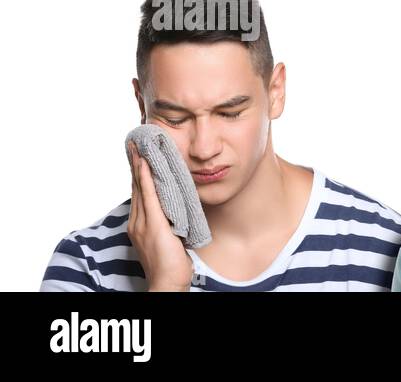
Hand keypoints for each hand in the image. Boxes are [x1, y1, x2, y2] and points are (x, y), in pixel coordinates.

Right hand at [126, 142, 192, 291]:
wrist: (167, 283)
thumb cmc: (171, 265)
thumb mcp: (169, 239)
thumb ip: (168, 224)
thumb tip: (176, 212)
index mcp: (140, 224)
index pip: (140, 193)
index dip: (139, 174)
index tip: (139, 156)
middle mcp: (137, 221)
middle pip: (137, 186)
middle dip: (136, 164)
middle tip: (135, 144)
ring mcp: (143, 223)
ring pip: (141, 187)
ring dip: (140, 166)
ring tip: (140, 146)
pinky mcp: (153, 225)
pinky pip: (149, 196)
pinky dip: (147, 178)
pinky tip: (147, 164)